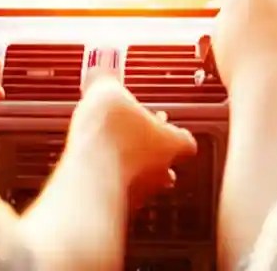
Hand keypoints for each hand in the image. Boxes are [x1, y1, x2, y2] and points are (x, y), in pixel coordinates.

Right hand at [64, 75, 197, 195]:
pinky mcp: (118, 206)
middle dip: (152, 153)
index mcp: (170, 142)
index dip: (177, 133)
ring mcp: (141, 192)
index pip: (186, 140)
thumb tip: (102, 70)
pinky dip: (111, 185)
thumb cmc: (110, 134)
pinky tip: (95, 174)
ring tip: (114, 157)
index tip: (167, 125)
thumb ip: (107, 80)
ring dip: (132, 171)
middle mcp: (161, 171)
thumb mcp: (108, 92)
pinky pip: (120, 195)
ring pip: (145, 183)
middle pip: (167, 164)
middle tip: (135, 139)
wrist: (90, 175)